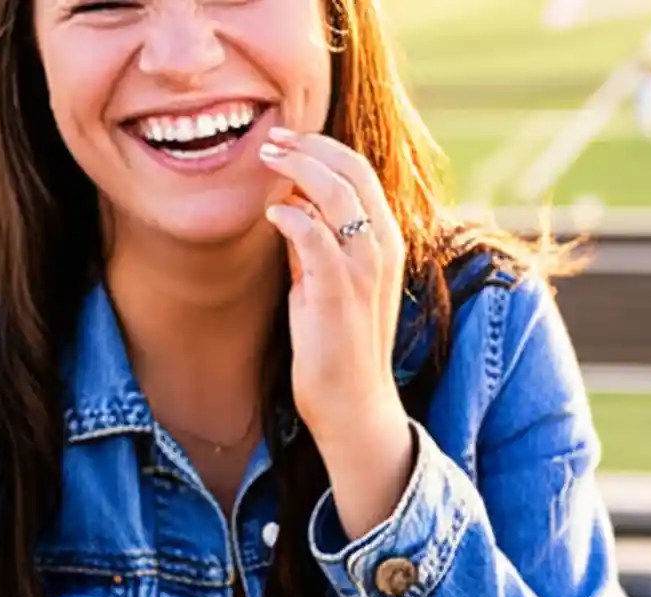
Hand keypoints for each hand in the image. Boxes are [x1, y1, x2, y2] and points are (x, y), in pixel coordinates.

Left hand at [260, 127, 414, 538]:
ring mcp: (363, 269)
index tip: (286, 141)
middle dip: (308, 147)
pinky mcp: (337, 292)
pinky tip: (270, 213)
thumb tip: (291, 206)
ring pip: (338, 194)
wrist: (352, 401)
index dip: (323, 148)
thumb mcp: (329, 281)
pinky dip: (291, 216)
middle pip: (352, 171)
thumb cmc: (338, 342)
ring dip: (298, 169)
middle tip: (270, 141)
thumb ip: (316, 244)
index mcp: (385, 240)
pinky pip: (315, 237)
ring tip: (265, 160)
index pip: (361, 173)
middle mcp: (382, 247)